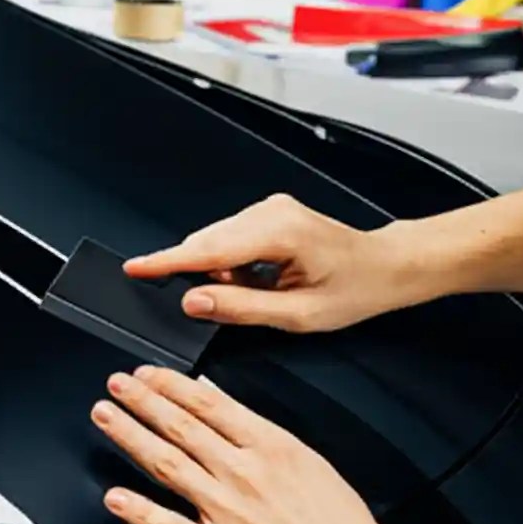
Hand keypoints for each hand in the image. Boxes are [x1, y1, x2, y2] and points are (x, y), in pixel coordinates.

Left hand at [91, 367, 459, 523]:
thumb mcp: (310, 464)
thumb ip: (261, 432)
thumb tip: (222, 403)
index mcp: (272, 448)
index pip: (210, 405)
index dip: (170, 385)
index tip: (146, 373)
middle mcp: (246, 475)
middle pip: (182, 428)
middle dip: (142, 401)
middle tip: (116, 384)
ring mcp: (230, 513)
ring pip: (168, 465)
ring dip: (130, 437)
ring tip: (105, 417)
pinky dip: (140, 512)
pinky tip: (115, 497)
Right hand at [123, 194, 427, 331]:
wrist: (386, 265)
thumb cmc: (355, 288)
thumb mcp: (299, 314)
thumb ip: (241, 308)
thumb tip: (194, 302)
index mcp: (280, 233)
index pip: (209, 250)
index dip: (167, 261)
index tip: (136, 268)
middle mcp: (270, 212)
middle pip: (208, 243)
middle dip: (199, 275)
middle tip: (218, 306)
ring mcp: (268, 209)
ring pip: (216, 242)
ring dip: (220, 272)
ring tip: (259, 294)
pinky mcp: (267, 213)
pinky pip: (230, 239)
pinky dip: (231, 264)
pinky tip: (257, 281)